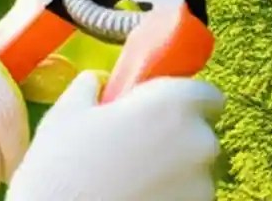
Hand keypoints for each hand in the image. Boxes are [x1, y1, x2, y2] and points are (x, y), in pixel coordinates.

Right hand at [6, 71, 225, 200]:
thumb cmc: (63, 170)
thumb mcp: (66, 115)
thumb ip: (90, 87)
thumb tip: (95, 83)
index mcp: (173, 105)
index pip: (208, 94)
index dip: (184, 100)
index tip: (159, 108)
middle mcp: (199, 143)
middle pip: (198, 133)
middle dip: (173, 138)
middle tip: (133, 146)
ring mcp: (202, 186)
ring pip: (193, 171)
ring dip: (170, 171)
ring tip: (128, 178)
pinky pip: (186, 197)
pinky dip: (169, 196)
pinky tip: (135, 196)